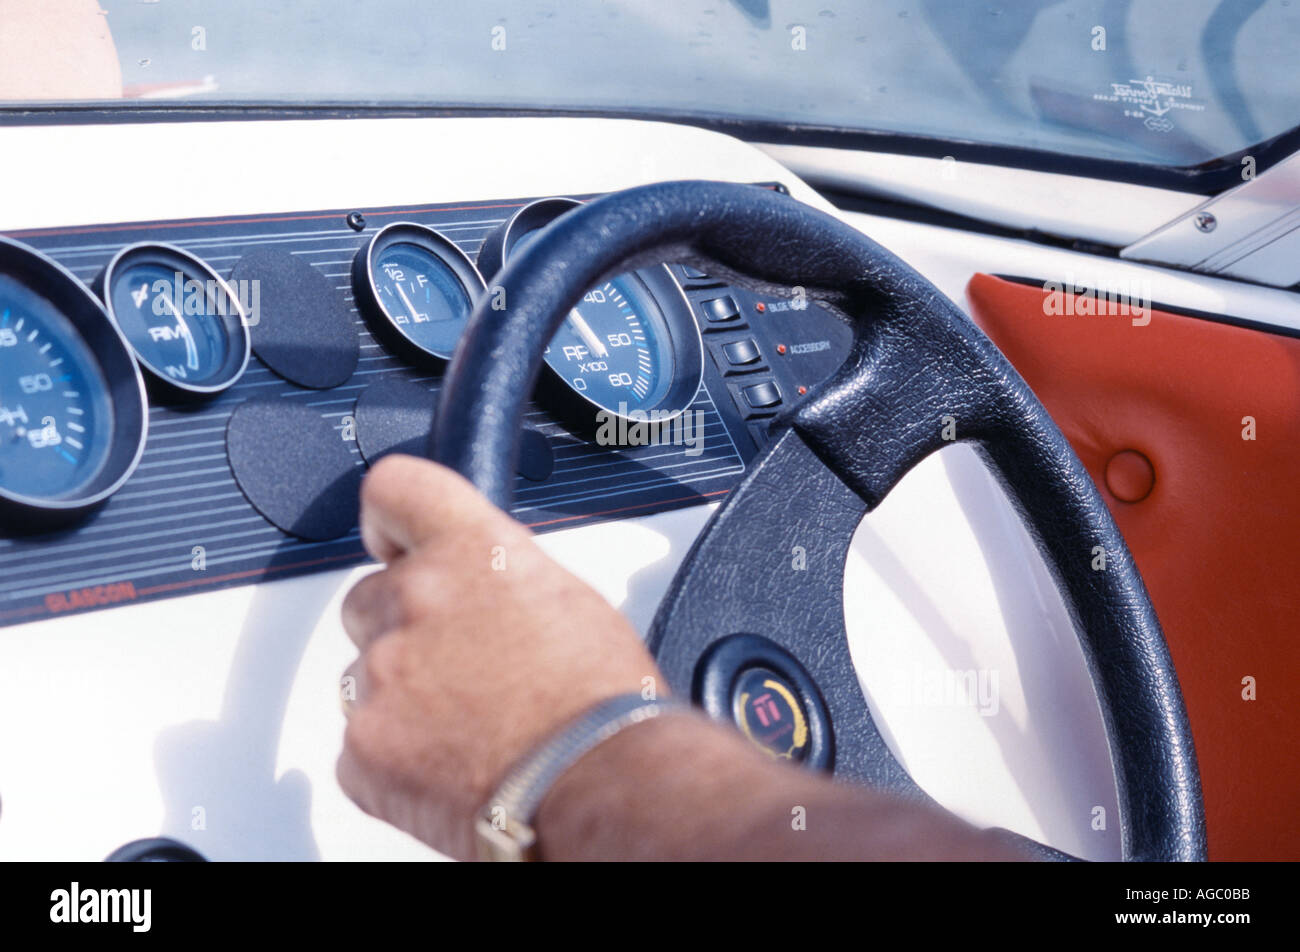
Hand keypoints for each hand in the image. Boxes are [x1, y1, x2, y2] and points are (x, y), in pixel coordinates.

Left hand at [337, 455, 662, 858]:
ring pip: (365, 672)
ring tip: (467, 724)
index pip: (395, 489)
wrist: (600, 785)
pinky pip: (362, 741)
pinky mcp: (363, 745)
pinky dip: (396, 756)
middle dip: (403, 627)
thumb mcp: (564, 598)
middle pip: (370, 597)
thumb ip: (498, 578)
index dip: (390, 518)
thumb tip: (479, 591)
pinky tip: (452, 764)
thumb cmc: (601, 702)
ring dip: (402, 693)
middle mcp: (417, 598)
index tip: (392, 539)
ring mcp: (382, 674)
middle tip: (459, 666)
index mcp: (473, 551)